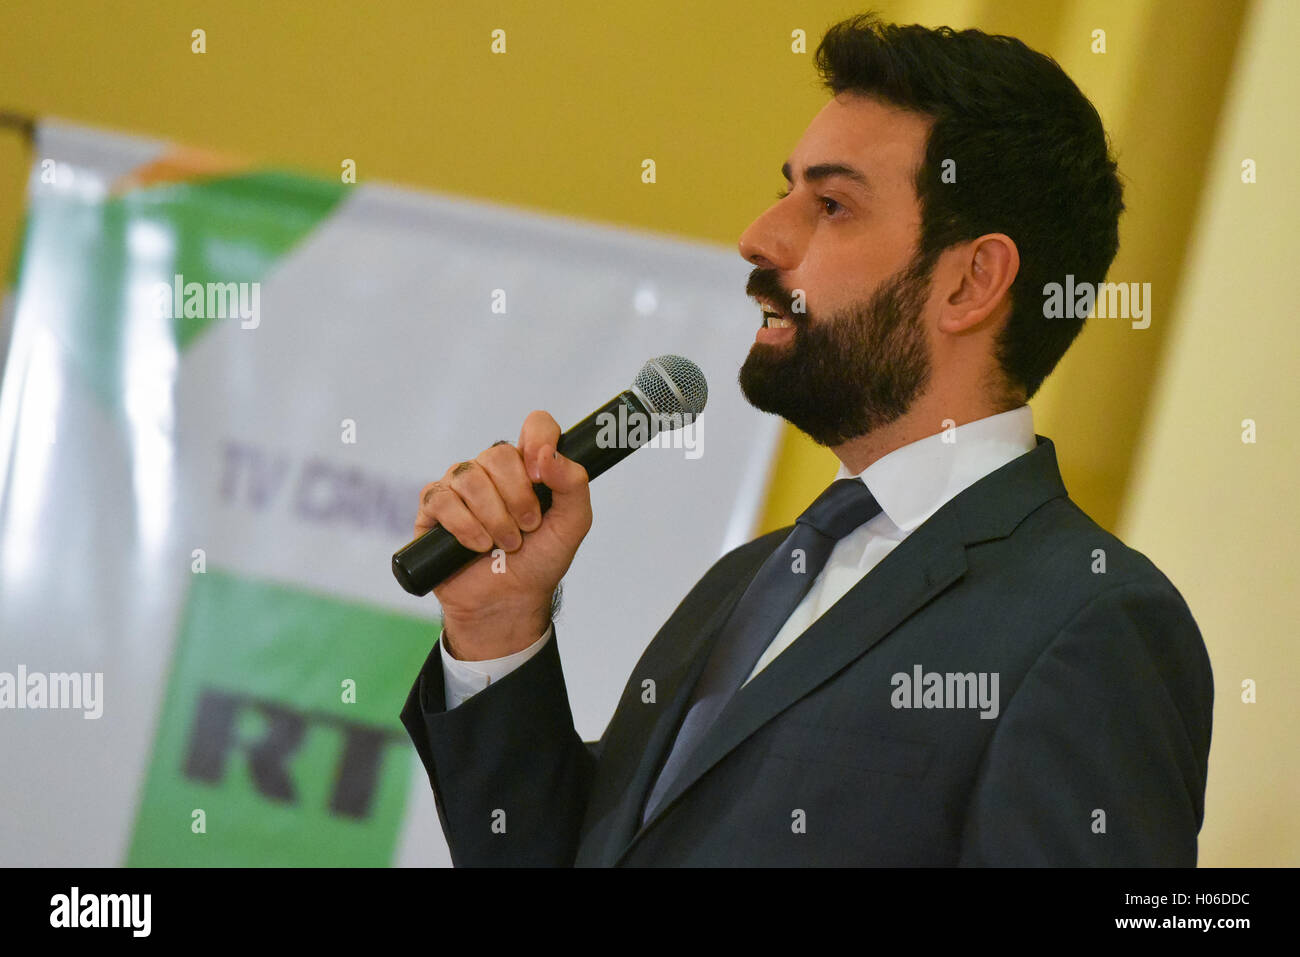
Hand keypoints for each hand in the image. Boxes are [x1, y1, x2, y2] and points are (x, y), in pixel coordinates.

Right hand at [414, 410, 591, 658]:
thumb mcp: (572, 525)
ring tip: (504, 543)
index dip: (538, 440)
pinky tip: (478, 546)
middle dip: (517, 498)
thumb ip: (573, 485)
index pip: (536, 425)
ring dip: (493, 517)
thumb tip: (548, 455)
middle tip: (527, 527)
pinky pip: (441, 499)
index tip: (541, 475)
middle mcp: (491, 470)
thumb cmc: (539, 561)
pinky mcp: (433, 509)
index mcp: (528, 466)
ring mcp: (460, 487)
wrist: (508, 602)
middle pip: (498, 455)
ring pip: (469, 478)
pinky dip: (465, 526)